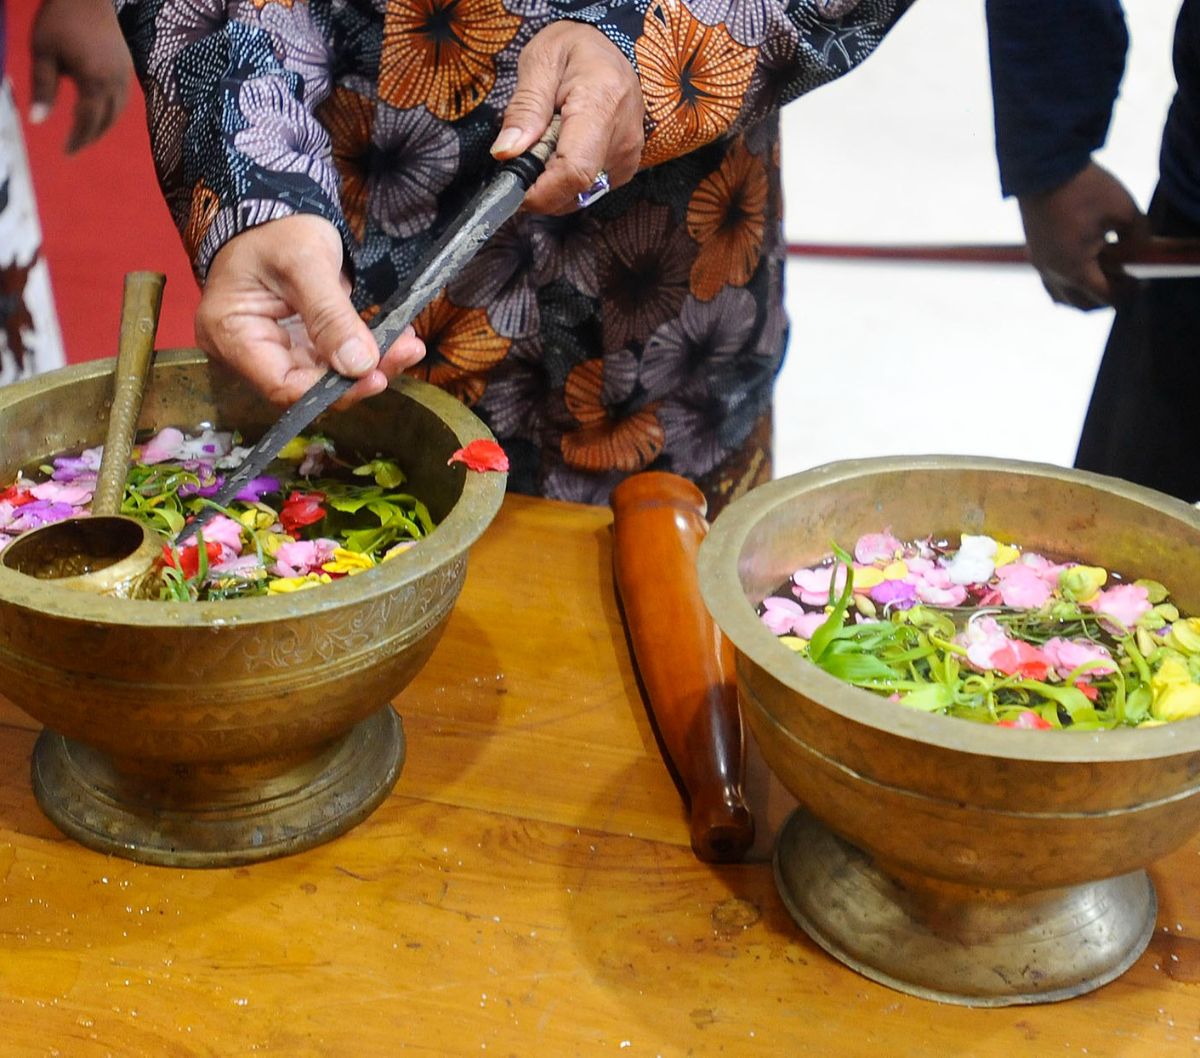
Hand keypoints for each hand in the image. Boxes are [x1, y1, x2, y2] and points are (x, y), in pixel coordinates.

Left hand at [29, 0, 132, 152]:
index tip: (66, 152)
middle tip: (74, 146)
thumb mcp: (42, 52)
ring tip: (86, 133)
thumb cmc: (60, 20)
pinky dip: (112, 112)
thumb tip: (37, 121)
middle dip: (90, 136)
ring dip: (103, 126)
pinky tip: (100, 112)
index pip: (87, 120)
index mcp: (95, 80)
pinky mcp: (127, 68)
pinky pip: (123, 100)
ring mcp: (125, 76)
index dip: (77, 139)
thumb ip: (42, 88)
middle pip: (106, 121)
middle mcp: (115, 82)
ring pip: (118, 113)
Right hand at [195, 215, 425, 408]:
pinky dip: (366, 351)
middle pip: (308, 384)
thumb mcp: (305, 263)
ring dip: (371, 364)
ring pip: (327, 375)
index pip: (282, 385)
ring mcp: (277, 348)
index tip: (374, 376)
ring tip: (408, 346)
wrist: (278, 211)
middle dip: (360, 375)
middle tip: (405, 354)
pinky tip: (397, 339)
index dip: (329, 390)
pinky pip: (335, 358)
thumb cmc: (278, 229)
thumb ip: (330, 315)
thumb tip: (359, 365)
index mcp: (232, 334)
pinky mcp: (301, 343)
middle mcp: (249, 351)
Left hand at [491, 21, 644, 214]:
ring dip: (551, 183)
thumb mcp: (539, 62)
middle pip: (574, 189)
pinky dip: (565, 182)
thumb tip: (506, 153)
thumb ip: (524, 109)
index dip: (541, 192)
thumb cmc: (575, 49)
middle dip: (540, 186)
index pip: (573, 171)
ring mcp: (627, 156)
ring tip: (546, 144)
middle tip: (524, 153)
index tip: (514, 188)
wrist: (610, 48)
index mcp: (601, 104)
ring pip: (578, 196)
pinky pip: (587, 190)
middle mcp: (622, 138)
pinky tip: (561, 151)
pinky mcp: (625, 168)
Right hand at [1017, 162, 1146, 309]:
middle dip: (1104, 298)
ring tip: (1101, 273)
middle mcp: (1052, 273)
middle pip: (1080, 303)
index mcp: (1075, 269)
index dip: (1126, 292)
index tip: (1140, 281)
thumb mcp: (1125, 211)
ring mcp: (1039, 263)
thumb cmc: (1085, 189)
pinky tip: (1082, 258)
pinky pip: (1050, 279)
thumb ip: (1138, 237)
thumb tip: (1140, 252)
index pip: (1105, 296)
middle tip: (1123, 283)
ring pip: (1061, 295)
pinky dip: (1067, 278)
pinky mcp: (1032, 250)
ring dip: (1082, 292)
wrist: (1043, 166)